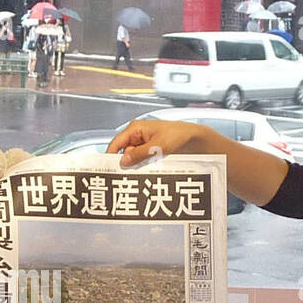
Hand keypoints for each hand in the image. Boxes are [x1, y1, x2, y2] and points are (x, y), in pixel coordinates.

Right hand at [106, 119, 234, 166]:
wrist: (194, 139)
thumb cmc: (178, 135)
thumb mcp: (157, 146)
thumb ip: (139, 154)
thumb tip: (123, 161)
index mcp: (135, 128)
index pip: (116, 143)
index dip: (110, 156)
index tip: (108, 169)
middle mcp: (137, 135)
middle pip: (123, 153)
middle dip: (126, 163)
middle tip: (128, 174)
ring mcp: (143, 143)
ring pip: (132, 158)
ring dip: (136, 165)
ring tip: (144, 170)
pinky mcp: (149, 151)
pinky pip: (140, 160)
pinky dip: (143, 166)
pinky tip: (148, 169)